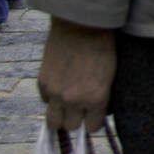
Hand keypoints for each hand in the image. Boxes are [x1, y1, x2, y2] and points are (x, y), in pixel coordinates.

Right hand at [38, 17, 116, 131]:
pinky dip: (51, 98)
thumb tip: (95, 111)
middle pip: (71, 127)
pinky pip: (45, 101)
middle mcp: (74, 100)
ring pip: (53, 122)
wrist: (81, 25)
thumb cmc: (102, 47)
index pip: (92, 127)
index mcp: (96, 99)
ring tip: (65, 107)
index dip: (93, 122)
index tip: (93, 117)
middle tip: (79, 110)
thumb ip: (100, 97)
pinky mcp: (42, 83)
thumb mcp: (110, 76)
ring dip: (60, 116)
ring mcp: (56, 93)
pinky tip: (59, 87)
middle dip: (76, 120)